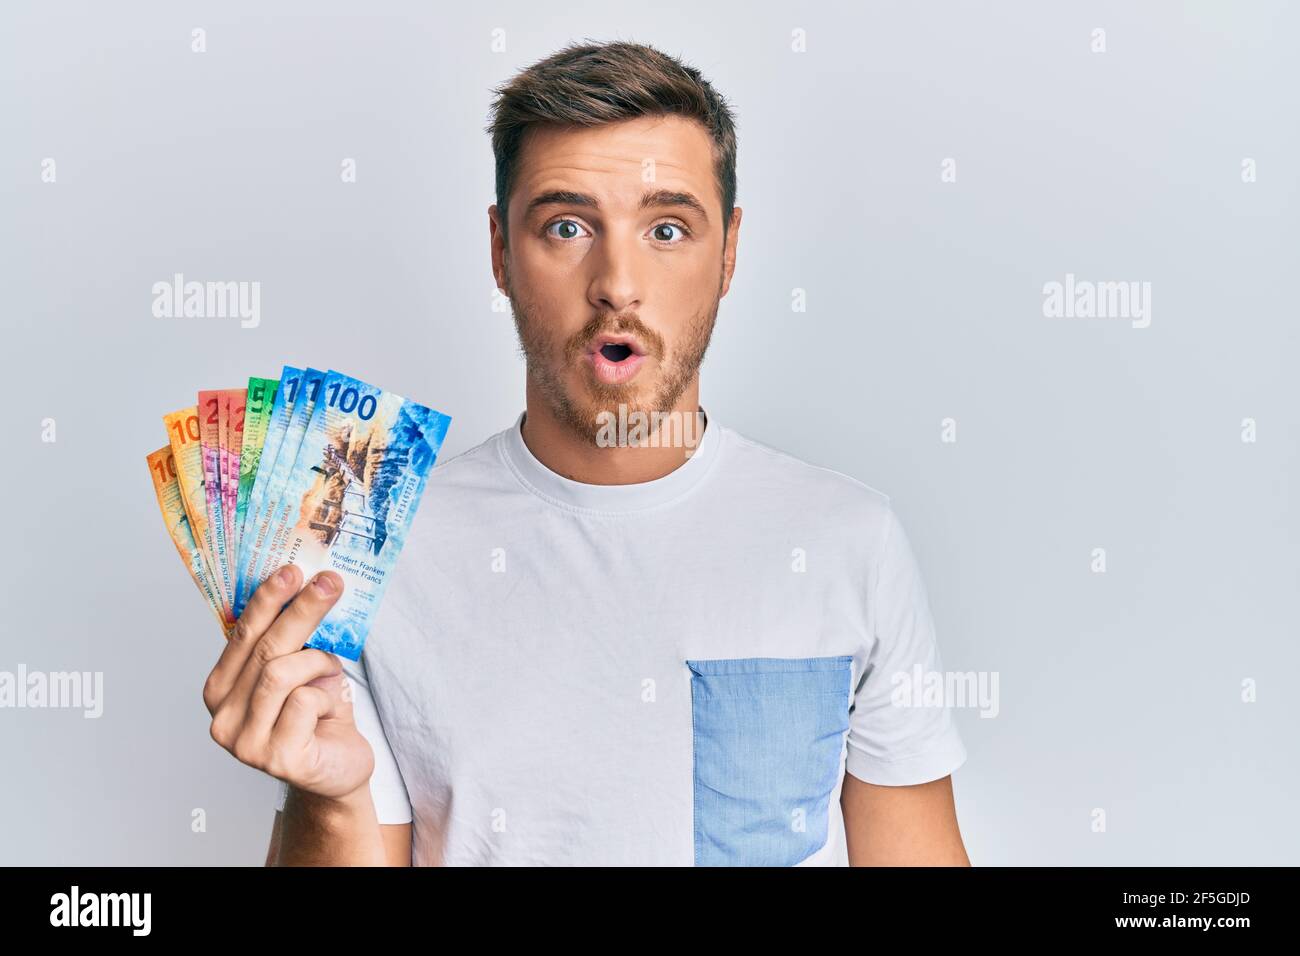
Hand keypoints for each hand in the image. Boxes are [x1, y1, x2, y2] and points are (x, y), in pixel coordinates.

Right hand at [203, 565, 374, 800]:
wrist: (339, 767)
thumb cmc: (317, 714)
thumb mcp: (302, 668)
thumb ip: (291, 639)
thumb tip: (306, 584)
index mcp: (221, 688)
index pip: (241, 634)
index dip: (266, 600)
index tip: (290, 571)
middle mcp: (222, 717)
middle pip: (264, 648)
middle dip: (301, 610)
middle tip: (330, 583)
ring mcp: (245, 742)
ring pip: (281, 672)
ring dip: (317, 663)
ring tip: (331, 671)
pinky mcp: (276, 759)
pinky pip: (305, 702)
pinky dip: (326, 697)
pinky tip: (327, 713)